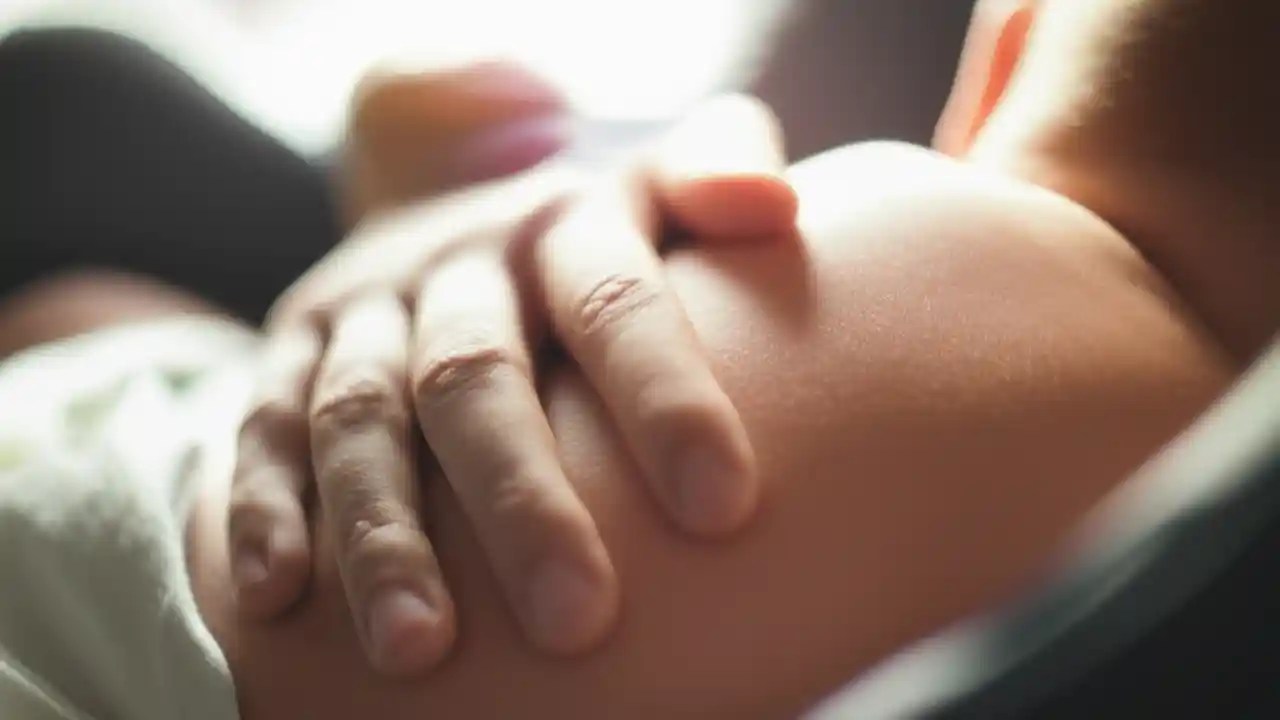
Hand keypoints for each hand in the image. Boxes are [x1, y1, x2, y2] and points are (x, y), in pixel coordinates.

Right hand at [226, 92, 796, 675]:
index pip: (615, 303)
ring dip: (382, 534)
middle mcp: (457, 261)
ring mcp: (367, 304)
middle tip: (577, 619)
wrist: (471, 199)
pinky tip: (277, 596)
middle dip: (522, 500)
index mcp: (565, 222)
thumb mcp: (666, 179)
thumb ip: (721, 172)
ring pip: (361, 417)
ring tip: (420, 650)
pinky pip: (264, 425)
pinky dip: (264, 507)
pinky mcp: (295, 344)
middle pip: (478, 376)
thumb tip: (771, 208)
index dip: (666, 397)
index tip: (724, 507)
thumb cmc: (607, 234)